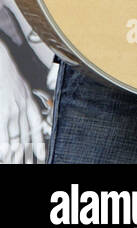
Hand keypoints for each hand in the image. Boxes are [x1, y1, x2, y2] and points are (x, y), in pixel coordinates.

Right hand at [0, 43, 46, 162]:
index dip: (39, 142)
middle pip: (26, 136)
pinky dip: (4, 145)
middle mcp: (22, 107)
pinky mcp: (2, 113)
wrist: (0, 62)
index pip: (36, 126)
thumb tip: (26, 111)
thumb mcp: (21, 87)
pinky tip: (6, 154)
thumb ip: (24, 101)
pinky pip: (4, 134)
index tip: (42, 155)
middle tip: (29, 165)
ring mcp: (12, 111)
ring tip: (16, 165)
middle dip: (27, 153)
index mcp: (28, 100)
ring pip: (16, 137)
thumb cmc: (7, 73)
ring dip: (16, 154)